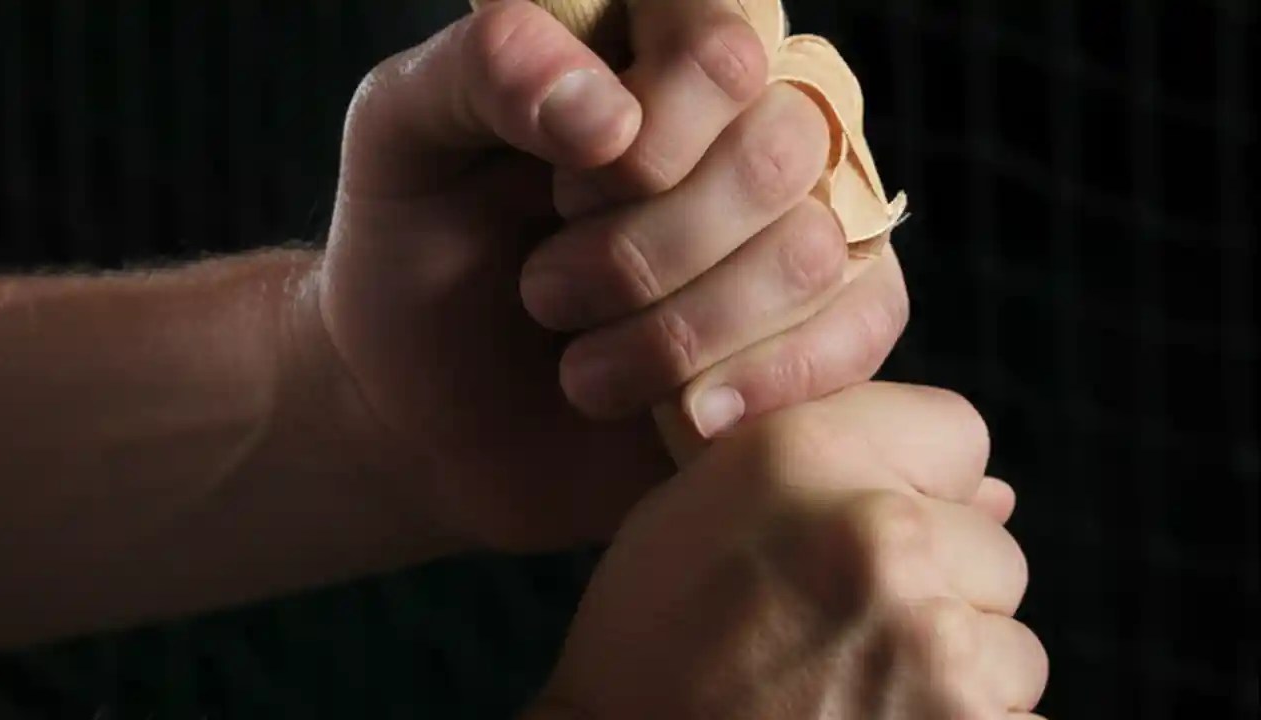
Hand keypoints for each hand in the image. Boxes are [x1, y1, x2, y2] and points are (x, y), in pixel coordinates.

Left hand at [312, 0, 907, 553]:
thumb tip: (612, 111)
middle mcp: (740, 130)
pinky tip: (686, 414)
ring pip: (811, 252)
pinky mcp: (819, 331)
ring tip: (582, 373)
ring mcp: (791, 231)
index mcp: (650, 55)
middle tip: (546, 293)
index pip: (724, 34)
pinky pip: (862, 329)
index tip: (559, 187)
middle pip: (777, 148)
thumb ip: (481, 71)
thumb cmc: (414, 258)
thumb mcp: (402, 138)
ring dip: (678, 331)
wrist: (428, 414)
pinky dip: (770, 380)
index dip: (659, 119)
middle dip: (645, 247)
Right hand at [531, 383, 1047, 717]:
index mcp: (801, 454)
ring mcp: (933, 644)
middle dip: (940, 592)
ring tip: (850, 697)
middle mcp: (877, 531)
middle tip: (842, 640)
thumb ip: (832, 474)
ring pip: (1010, 646)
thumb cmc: (650, 655)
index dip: (925, 487)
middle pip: (992, 548)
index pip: (956, 432)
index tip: (878, 539)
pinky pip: (1015, 719)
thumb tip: (1002, 496)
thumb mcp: (695, 515)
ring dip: (952, 674)